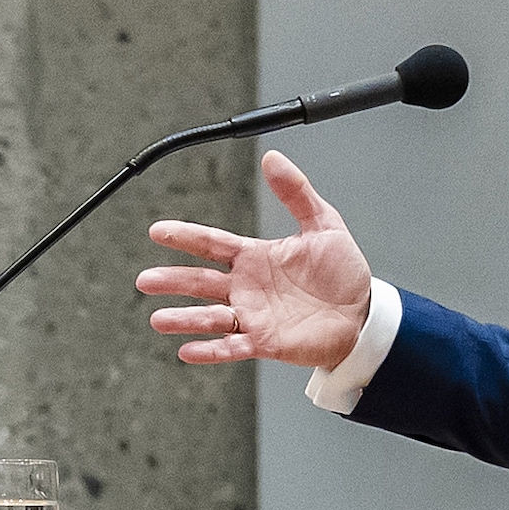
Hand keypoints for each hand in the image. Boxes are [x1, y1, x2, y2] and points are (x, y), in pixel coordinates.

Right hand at [137, 147, 373, 372]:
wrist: (363, 313)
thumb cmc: (343, 272)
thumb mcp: (323, 224)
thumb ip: (296, 193)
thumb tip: (274, 158)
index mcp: (255, 257)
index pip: (212, 244)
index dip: (185, 237)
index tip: (157, 232)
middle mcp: (247, 287)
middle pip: (201, 282)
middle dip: (172, 281)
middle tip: (145, 281)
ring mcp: (254, 316)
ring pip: (211, 317)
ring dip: (184, 318)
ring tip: (158, 319)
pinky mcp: (266, 343)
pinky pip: (233, 347)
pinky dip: (210, 350)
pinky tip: (187, 351)